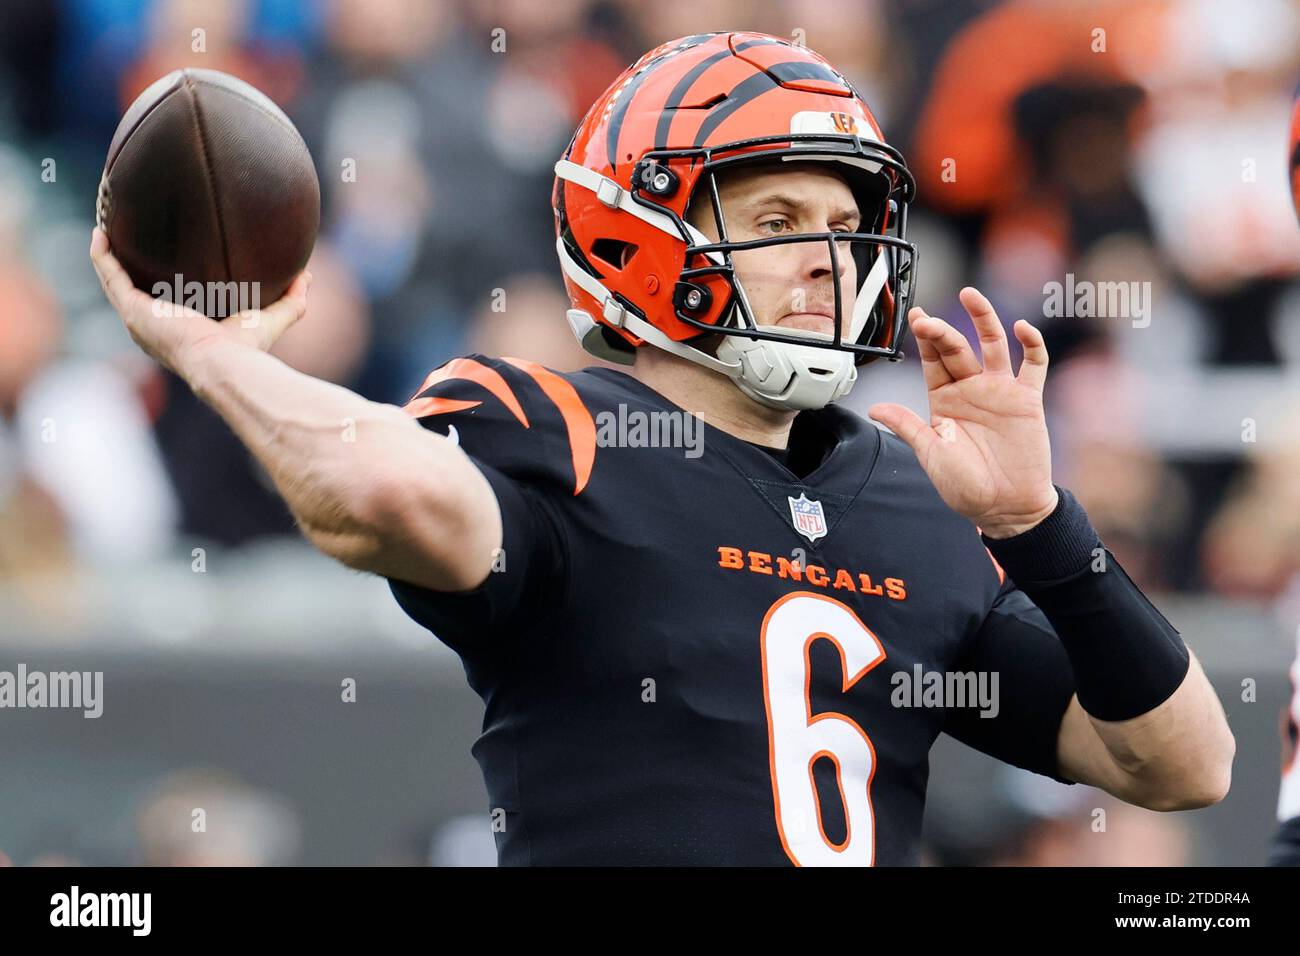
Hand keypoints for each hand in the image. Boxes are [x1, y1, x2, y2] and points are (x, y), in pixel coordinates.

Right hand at [89, 227, 309, 378]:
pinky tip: (101, 230)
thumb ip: (291, 300)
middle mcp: (153, 328)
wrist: (226, 364)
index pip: (163, 305)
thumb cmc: (247, 350)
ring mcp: (139, 320)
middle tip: (126, 236)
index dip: (158, 283)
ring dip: (108, 253)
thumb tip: (307, 276)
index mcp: (179, 332)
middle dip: (127, 264)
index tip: (161, 259)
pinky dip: (102, 254)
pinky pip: (110, 276)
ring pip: (114, 281)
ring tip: (106, 223)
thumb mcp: (271, 319)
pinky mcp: (133, 310)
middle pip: (132, 292)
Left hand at [868, 287, 1057, 537]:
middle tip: (928, 318)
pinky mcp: (1028, 400)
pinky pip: (1033, 365)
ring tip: (971, 296)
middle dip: (942, 331)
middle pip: (957, 348)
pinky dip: (1031, 345)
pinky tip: (1022, 329)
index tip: (916, 319)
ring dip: (984, 319)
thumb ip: (907, 426)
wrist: (1005, 507)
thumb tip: (875, 409)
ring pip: (993, 345)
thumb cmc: (965, 486)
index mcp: (944, 400)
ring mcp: (1000, 391)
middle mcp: (971, 389)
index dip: (925, 339)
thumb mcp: (930, 454)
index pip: (932, 361)